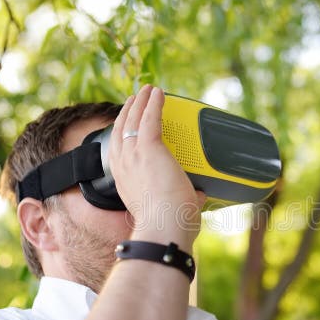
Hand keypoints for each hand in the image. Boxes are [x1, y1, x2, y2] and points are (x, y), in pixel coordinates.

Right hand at [108, 85, 205, 249]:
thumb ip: (187, 197)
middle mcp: (124, 166)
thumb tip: (200, 195)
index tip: (129, 124)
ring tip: (146, 91)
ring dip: (140, 102)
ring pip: (132, 120)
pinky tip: (158, 92)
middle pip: (121, 130)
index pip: (119, 151)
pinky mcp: (149, 148)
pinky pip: (149, 118)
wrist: (164, 228)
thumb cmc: (170, 225)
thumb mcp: (173, 207)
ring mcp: (133, 156)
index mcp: (125, 181)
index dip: (123, 134)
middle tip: (136, 99)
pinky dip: (154, 103)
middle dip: (129, 112)